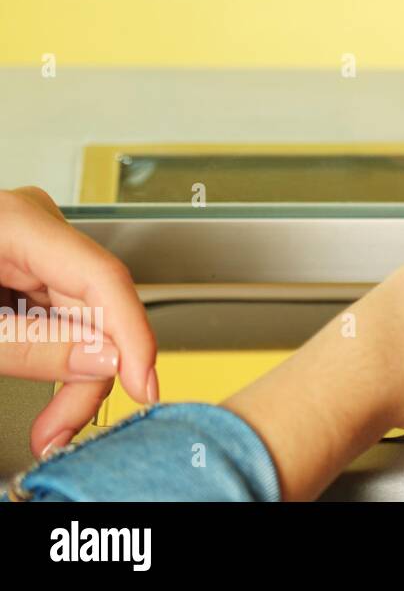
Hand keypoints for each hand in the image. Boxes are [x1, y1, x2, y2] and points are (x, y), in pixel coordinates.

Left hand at [0, 187, 157, 456]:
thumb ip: (34, 347)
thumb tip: (101, 359)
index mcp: (17, 221)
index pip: (103, 279)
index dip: (132, 336)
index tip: (143, 383)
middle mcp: (33, 226)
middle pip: (93, 303)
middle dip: (89, 370)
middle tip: (64, 426)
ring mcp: (29, 245)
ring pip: (80, 314)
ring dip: (72, 371)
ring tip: (51, 422)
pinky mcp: (20, 267)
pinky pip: (57, 313)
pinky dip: (54, 355)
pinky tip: (47, 388)